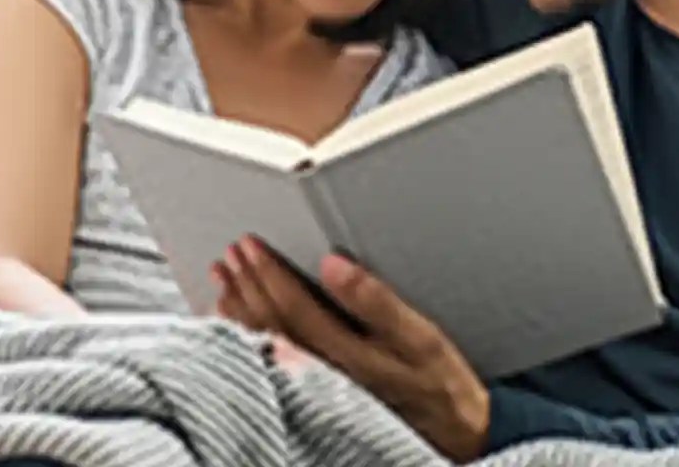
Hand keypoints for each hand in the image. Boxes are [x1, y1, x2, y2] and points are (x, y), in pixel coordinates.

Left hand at [213, 237, 489, 462]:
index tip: (251, 245)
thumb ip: (375, 300)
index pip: (294, 308)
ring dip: (240, 309)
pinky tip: (236, 322)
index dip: (270, 273)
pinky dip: (247, 337)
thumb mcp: (421, 336)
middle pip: (272, 324)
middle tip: (231, 252)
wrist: (455, 434)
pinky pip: (269, 364)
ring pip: (265, 345)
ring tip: (223, 278)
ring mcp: (316, 390)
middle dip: (248, 284)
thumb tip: (333, 264)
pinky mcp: (315, 398)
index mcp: (349, 356)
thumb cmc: (439, 382)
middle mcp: (324, 375)